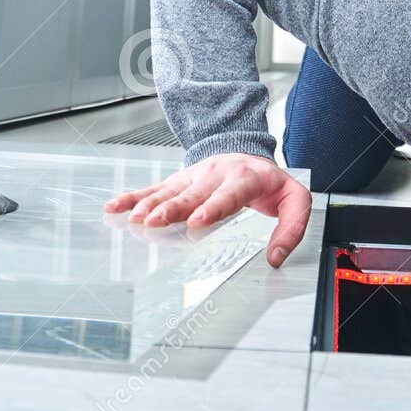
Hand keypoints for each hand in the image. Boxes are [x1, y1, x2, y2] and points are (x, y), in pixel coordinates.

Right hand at [104, 153, 310, 267]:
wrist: (249, 152)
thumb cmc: (270, 184)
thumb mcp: (294, 201)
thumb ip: (291, 229)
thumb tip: (275, 258)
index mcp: (245, 178)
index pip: (228, 194)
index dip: (213, 207)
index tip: (197, 221)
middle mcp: (216, 174)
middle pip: (192, 194)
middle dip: (172, 208)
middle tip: (154, 222)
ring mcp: (195, 176)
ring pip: (170, 191)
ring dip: (150, 204)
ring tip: (132, 219)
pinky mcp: (181, 181)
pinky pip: (154, 188)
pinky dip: (133, 197)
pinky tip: (115, 206)